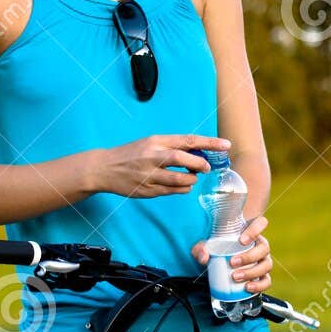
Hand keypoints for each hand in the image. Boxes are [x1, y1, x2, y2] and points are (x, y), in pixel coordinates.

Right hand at [88, 134, 231, 197]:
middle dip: (199, 164)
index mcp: (156, 141)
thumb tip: (198, 152)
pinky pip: (171, 191)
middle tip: (205, 168)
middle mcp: (152, 156)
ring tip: (192, 178)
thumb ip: (172, 147)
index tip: (226, 145)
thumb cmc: (132, 154)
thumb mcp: (150, 143)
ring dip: (190, 180)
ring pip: (178, 180)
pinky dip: (182, 190)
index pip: (188, 140)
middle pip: (182, 159)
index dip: (209, 143)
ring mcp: (149, 174)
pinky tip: (182, 187)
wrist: (104, 168)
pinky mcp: (146, 190)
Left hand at [190, 214, 272, 292]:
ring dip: (252, 272)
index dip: (255, 230)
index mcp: (250, 232)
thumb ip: (200, 249)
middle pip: (263, 248)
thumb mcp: (205, 247)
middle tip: (232, 263)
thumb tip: (204, 257)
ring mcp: (263, 261)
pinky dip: (259, 285)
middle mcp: (260, 245)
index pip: (260, 223)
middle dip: (249, 256)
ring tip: (236, 277)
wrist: (219, 265)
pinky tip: (247, 287)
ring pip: (266, 265)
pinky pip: (266, 281)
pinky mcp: (263, 276)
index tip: (241, 240)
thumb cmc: (216, 250)